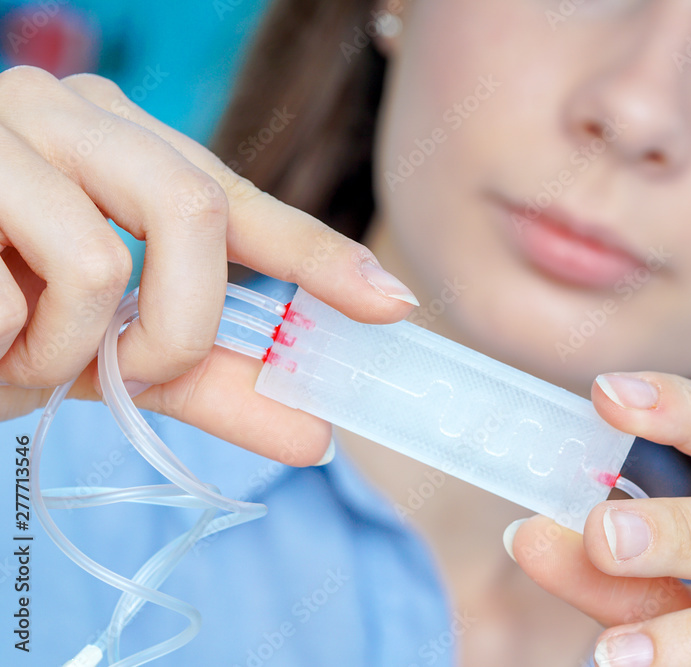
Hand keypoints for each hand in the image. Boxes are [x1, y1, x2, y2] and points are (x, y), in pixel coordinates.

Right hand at [0, 66, 416, 464]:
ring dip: (69, 355)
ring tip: (20, 365)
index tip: (390, 305)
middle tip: (144, 369)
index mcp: (125, 144)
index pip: (246, 200)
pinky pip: (7, 301)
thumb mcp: (110, 343)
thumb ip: (210, 382)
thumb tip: (315, 435)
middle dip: (186, 326)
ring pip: (101, 264)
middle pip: (196, 210)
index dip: (321, 256)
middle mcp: (69, 117)